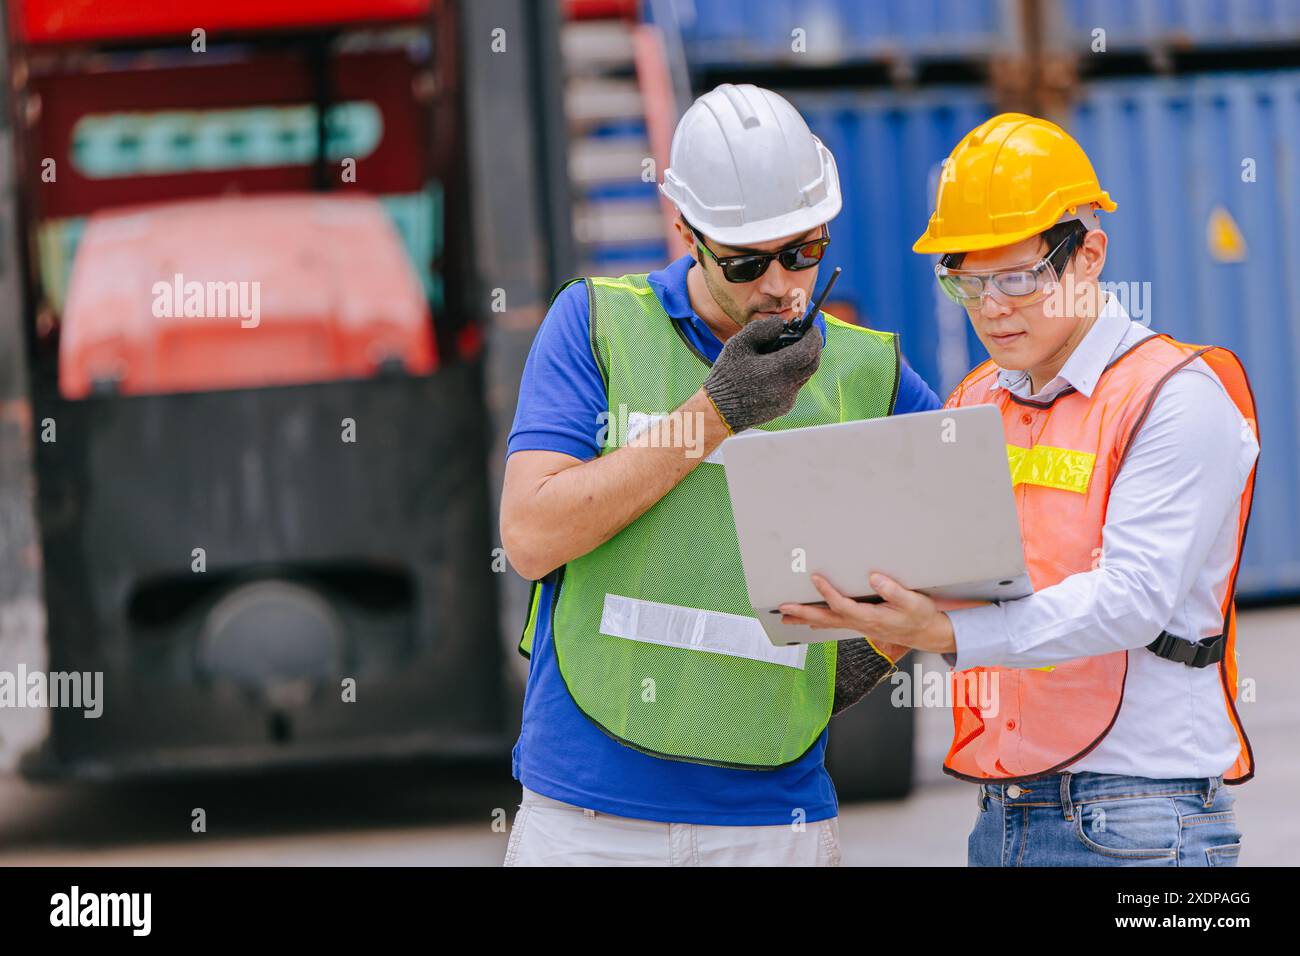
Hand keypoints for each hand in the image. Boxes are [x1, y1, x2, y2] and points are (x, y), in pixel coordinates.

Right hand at [702, 315, 821, 431]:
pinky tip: (775, 371)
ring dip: (801, 362)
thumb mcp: (737, 345)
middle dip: (813, 348)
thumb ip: (761, 329)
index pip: (808, 350)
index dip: (813, 336)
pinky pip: (795, 387)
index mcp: (775, 370)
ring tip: (786, 352)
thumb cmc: (726, 376)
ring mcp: (787, 400)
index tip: (811, 327)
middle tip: (805, 337)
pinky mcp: (784, 407)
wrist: (718, 411)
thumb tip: (781, 324)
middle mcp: (786, 387)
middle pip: (812, 364)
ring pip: (804, 376)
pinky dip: (791, 375)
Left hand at [779, 572, 958, 653]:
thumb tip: (874, 578)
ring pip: (827, 622)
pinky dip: (818, 621)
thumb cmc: (920, 616)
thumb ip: (894, 591)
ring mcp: (859, 626)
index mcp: (871, 618)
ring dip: (805, 618)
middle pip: (826, 618)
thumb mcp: (913, 602)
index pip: (842, 605)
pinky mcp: (861, 624)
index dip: (827, 592)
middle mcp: (861, 624)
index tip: (815, 577)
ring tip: (785, 616)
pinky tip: (809, 621)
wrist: (927, 634)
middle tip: (783, 608)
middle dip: (803, 612)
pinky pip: (834, 623)